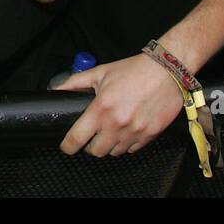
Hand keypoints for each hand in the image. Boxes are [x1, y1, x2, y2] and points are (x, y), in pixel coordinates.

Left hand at [56, 54, 182, 156]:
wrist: (167, 71)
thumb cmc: (133, 70)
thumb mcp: (99, 72)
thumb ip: (75, 83)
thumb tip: (56, 90)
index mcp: (101, 109)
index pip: (77, 138)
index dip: (68, 146)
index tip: (66, 147)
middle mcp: (117, 124)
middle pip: (96, 151)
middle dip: (90, 146)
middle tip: (91, 136)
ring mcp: (135, 132)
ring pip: (115, 152)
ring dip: (109, 145)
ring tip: (110, 131)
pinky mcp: (150, 135)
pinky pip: (133, 149)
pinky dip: (126, 144)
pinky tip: (126, 131)